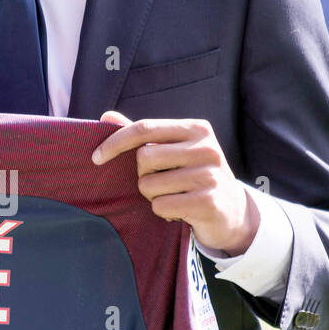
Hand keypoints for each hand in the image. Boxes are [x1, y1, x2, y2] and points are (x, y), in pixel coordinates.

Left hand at [91, 111, 258, 255]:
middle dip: (142, 176)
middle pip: (143, 159)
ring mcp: (210, 175)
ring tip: (174, 197)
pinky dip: (163, 212)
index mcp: (196, 129)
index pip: (144, 129)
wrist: (233, 211)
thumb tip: (106, 116)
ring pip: (149, 185)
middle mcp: (206, 148)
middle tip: (161, 184)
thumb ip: (143, 136)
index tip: (95, 157)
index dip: (115, 142)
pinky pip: (161, 206)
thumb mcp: (174, 151)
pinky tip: (180, 211)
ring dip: (153, 197)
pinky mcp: (209, 202)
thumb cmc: (194, 176)